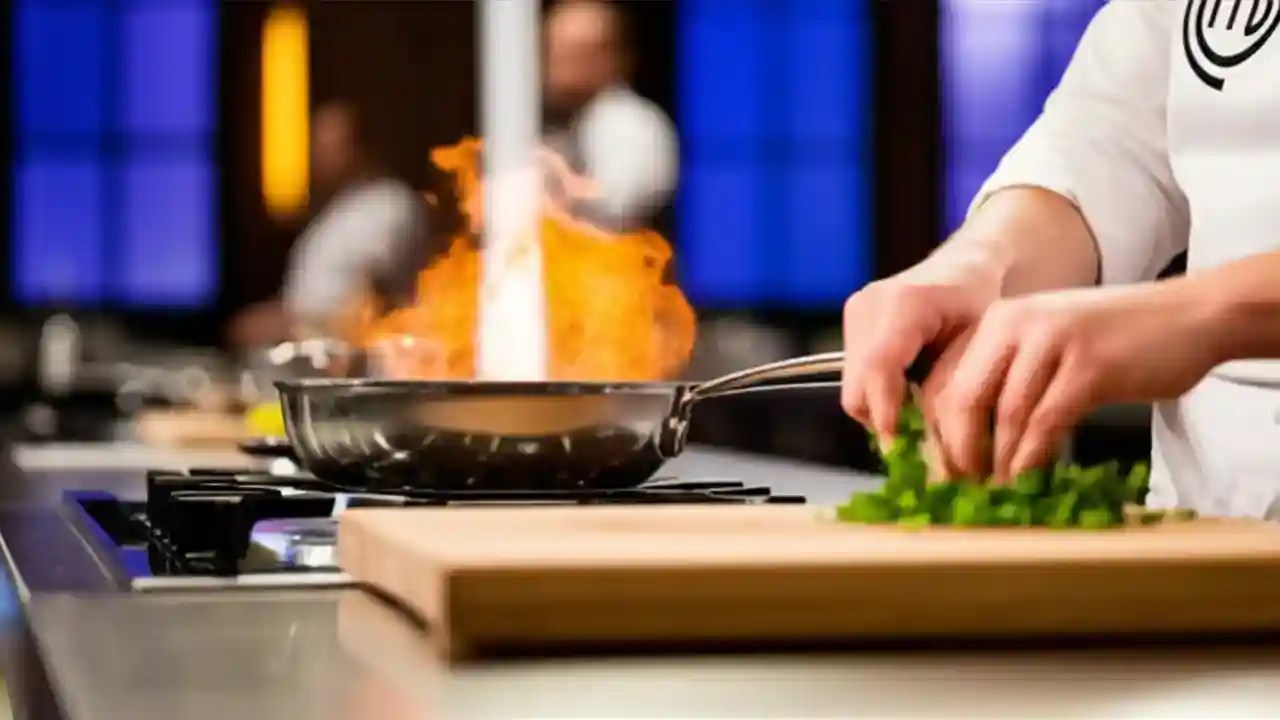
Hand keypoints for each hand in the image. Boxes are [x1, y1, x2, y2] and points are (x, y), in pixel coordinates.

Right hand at [841, 256, 1003, 444]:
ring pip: (853, 388)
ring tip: (918, 410)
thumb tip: (933, 446)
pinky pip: (854, 378)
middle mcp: (869, 305)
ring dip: (880, 409)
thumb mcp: (978, 346)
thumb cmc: (982, 306)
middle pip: (857, 387)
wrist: (965, 268)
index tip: (902, 449)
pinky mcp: (850, 324)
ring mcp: (855, 313)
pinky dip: (877, 394)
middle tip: (919, 440)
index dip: (886, 414)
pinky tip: (907, 391)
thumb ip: (952, 389)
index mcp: (905, 303)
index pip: (878, 369)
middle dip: (884, 419)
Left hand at [922, 282, 1219, 480]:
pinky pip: (1045, 421)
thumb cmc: (1115, 340)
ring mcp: (1052, 342)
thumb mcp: (1047, 347)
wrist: (1190, 315)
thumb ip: (1009, 380)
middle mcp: (1014, 324)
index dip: (935, 435)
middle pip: (962, 400)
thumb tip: (970, 442)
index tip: (940, 473)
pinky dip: (1030, 457)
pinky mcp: (1088, 366)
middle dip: (957, 454)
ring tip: (995, 494)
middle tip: (962, 492)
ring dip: (996, 463)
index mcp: (996, 322)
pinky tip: (1026, 480)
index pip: (942, 383)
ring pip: (1003, 415)